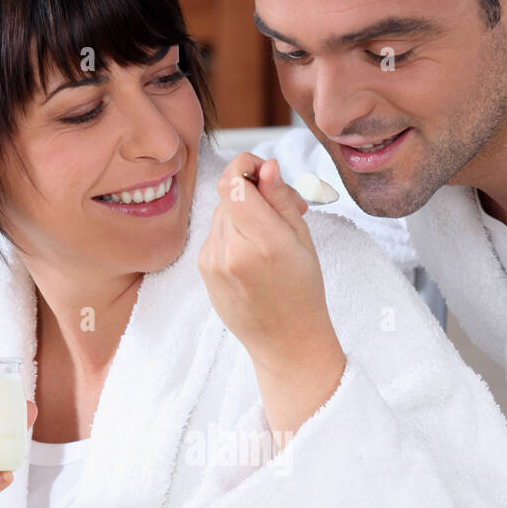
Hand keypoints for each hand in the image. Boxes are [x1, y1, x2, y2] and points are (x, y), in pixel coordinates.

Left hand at [198, 153, 345, 437]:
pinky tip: (251, 255)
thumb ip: (280, 199)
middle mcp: (232, 251)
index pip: (233, 182)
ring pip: (220, 214)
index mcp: (263, 241)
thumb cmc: (302, 291)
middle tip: (281, 207)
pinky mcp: (203, 270)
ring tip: (268, 235)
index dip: (245, 165)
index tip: (262, 170)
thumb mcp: (302, 240)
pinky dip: (231, 233)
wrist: (285, 341)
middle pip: (228, 195)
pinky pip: (214, 234)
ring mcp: (212, 262)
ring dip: (241, 213)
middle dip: (252, 191)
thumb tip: (267, 166)